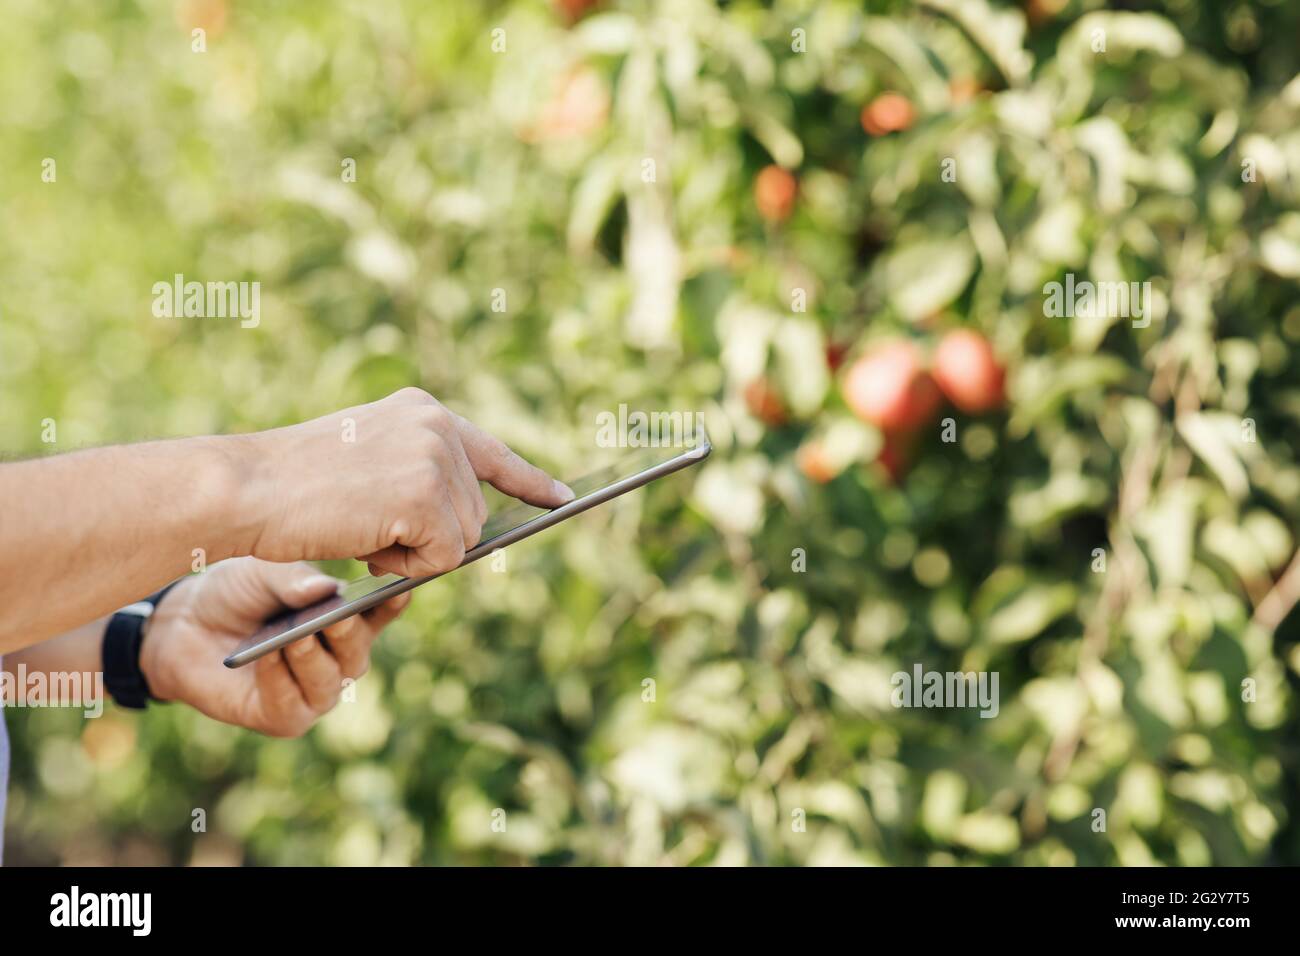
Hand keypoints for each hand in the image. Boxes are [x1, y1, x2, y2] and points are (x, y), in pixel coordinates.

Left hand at [139, 557, 409, 736]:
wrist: (182, 625)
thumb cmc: (234, 593)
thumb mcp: (263, 574)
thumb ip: (294, 581)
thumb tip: (327, 590)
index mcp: (344, 620)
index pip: (379, 615)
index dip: (392, 605)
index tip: (400, 590)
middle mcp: (337, 660)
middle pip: (357, 655)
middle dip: (348, 636)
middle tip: (337, 618)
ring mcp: (313, 693)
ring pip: (328, 683)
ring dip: (313, 660)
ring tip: (296, 638)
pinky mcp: (282, 718)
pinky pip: (292, 704)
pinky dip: (280, 679)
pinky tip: (268, 656)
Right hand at [238, 387, 572, 577]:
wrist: (247, 488)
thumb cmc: (292, 486)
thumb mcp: (365, 463)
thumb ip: (417, 476)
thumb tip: (468, 527)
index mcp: (423, 411)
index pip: (491, 451)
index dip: (528, 481)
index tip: (563, 498)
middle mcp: (438, 426)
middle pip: (474, 513)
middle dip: (430, 537)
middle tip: (370, 525)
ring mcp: (435, 458)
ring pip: (463, 539)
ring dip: (416, 553)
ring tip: (362, 527)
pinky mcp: (427, 497)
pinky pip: (446, 558)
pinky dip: (409, 566)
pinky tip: (367, 542)